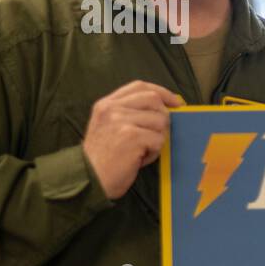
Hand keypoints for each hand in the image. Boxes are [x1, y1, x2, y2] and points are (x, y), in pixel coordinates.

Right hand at [81, 81, 182, 198]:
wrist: (89, 179)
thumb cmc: (104, 158)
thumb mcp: (109, 127)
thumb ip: (129, 113)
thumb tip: (165, 109)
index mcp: (106, 104)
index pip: (140, 86)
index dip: (162, 92)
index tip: (175, 102)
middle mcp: (112, 109)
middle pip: (154, 99)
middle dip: (163, 117)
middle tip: (157, 134)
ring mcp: (121, 120)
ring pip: (160, 121)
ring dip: (156, 139)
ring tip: (140, 151)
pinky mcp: (131, 136)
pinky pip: (159, 140)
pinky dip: (153, 153)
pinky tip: (139, 159)